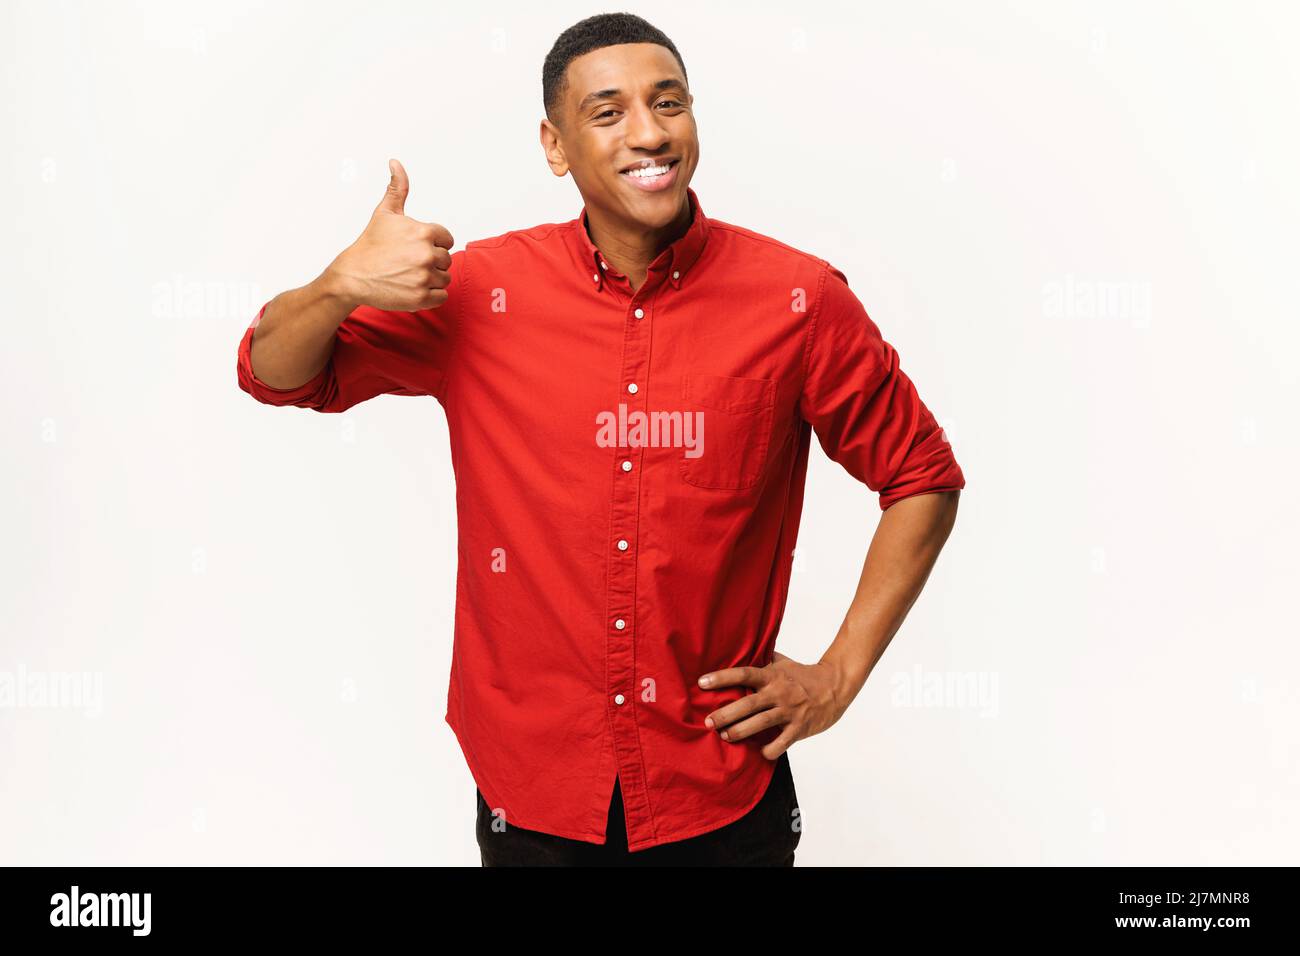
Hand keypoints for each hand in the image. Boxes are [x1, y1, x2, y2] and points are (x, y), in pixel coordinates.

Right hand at [326, 158, 455, 310]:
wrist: (353, 276)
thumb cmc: (370, 245)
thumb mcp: (385, 213)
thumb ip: (397, 188)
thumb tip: (395, 162)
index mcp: (423, 232)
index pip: (447, 239)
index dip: (432, 243)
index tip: (414, 247)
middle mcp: (426, 254)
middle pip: (446, 259)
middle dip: (430, 261)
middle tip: (407, 262)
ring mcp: (424, 277)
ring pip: (444, 278)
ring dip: (431, 278)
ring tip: (408, 274)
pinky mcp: (421, 298)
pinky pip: (442, 296)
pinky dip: (431, 295)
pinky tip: (412, 287)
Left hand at [698, 651, 850, 759]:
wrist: (835, 686)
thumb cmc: (803, 675)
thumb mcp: (782, 663)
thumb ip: (762, 660)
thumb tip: (738, 650)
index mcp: (772, 676)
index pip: (744, 674)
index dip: (722, 677)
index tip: (702, 682)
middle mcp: (779, 692)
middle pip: (748, 704)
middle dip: (726, 714)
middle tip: (708, 721)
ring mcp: (790, 711)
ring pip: (761, 723)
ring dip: (741, 732)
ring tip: (724, 736)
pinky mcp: (800, 728)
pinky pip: (782, 742)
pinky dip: (770, 750)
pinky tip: (760, 753)